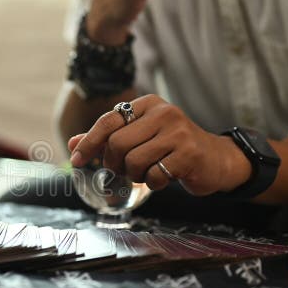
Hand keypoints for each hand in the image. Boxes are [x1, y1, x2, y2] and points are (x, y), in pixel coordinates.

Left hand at [68, 94, 251, 195]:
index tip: (76, 161)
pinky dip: (153, 183)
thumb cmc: (170, 148)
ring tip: (148, 171)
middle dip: (115, 164)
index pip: (108, 121)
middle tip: (125, 169)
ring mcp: (178, 132)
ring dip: (135, 175)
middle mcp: (164, 112)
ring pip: (133, 162)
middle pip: (117, 144)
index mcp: (147, 104)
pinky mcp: (189, 153)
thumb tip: (73, 144)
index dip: (88, 143)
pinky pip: (154, 176)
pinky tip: (164, 177)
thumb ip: (107, 139)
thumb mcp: (139, 137)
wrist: (214, 159)